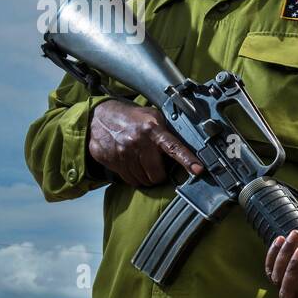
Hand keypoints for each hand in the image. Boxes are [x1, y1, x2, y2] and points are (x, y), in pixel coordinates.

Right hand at [87, 99, 202, 186]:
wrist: (99, 117)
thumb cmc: (132, 118)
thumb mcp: (152, 117)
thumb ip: (167, 132)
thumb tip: (187, 147)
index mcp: (153, 130)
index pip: (174, 147)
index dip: (187, 160)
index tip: (199, 170)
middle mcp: (138, 142)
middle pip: (157, 174)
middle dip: (160, 174)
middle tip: (157, 166)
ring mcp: (123, 154)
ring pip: (143, 180)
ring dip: (146, 177)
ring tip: (143, 163)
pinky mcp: (112, 162)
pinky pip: (130, 180)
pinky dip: (134, 177)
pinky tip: (132, 165)